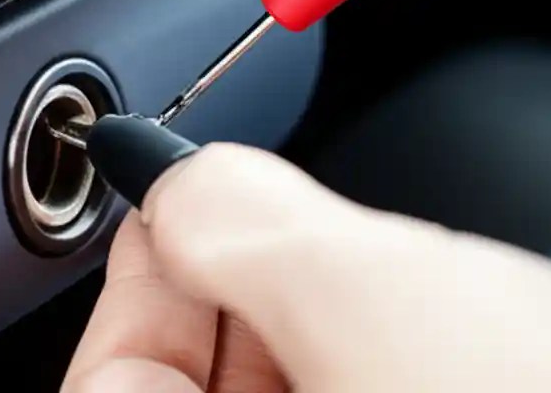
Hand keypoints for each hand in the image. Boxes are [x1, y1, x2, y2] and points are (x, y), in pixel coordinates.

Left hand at [62, 143, 550, 390]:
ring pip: (297, 387)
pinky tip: (436, 320)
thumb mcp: (381, 293)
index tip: (173, 185)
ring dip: (321, 311)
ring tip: (383, 269)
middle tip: (275, 205)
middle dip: (236, 284)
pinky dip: (383, 350)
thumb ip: (249, 220)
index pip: (114, 381)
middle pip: (202, 385)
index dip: (138, 269)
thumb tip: (184, 179)